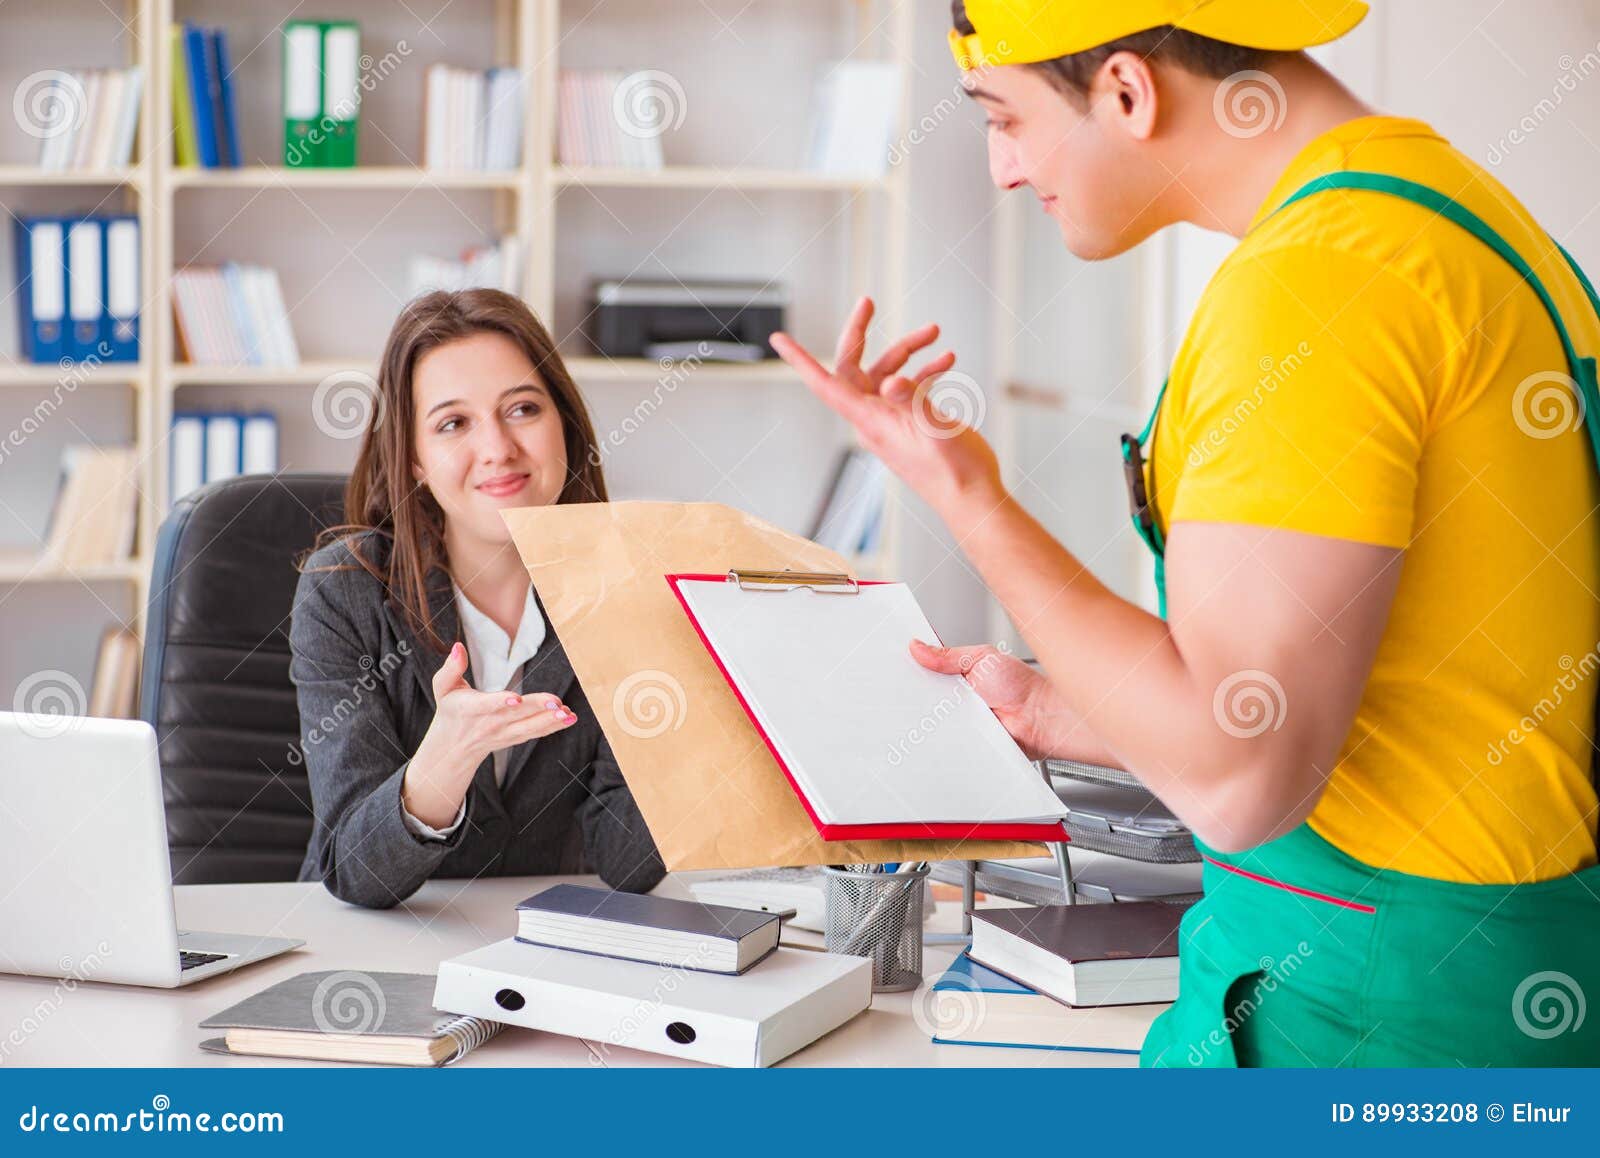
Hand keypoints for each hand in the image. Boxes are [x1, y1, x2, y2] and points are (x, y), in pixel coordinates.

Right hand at [403, 641, 576, 826]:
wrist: (452, 747)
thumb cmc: (450, 710)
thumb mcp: (442, 688)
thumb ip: (451, 668)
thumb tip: (458, 646)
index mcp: (471, 709)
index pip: (487, 705)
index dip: (501, 702)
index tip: (516, 699)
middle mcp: (489, 724)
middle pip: (515, 716)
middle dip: (536, 709)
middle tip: (557, 703)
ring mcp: (503, 734)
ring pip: (529, 728)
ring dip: (550, 721)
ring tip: (568, 714)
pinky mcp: (514, 738)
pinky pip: (535, 733)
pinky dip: (552, 727)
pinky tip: (569, 718)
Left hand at [770, 297, 1004, 521]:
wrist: (973, 497)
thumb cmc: (954, 472)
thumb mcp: (934, 430)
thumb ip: (913, 401)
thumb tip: (893, 381)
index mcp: (871, 421)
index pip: (825, 384)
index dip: (801, 360)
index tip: (779, 339)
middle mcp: (876, 419)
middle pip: (855, 367)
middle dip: (861, 333)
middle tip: (868, 302)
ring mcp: (894, 419)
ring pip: (889, 372)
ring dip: (909, 349)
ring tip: (935, 333)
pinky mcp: (912, 421)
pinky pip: (910, 387)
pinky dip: (926, 370)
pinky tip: (947, 360)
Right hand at [909, 640, 1063, 761]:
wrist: (1040, 719)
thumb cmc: (1021, 687)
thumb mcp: (982, 658)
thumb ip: (949, 655)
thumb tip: (919, 646)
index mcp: (960, 673)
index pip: (927, 669)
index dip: (912, 666)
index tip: (896, 663)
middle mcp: (957, 696)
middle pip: (924, 694)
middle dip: (914, 691)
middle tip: (907, 687)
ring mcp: (958, 719)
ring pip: (930, 718)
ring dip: (925, 715)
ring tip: (924, 708)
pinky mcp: (961, 740)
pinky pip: (942, 739)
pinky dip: (937, 736)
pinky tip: (936, 730)